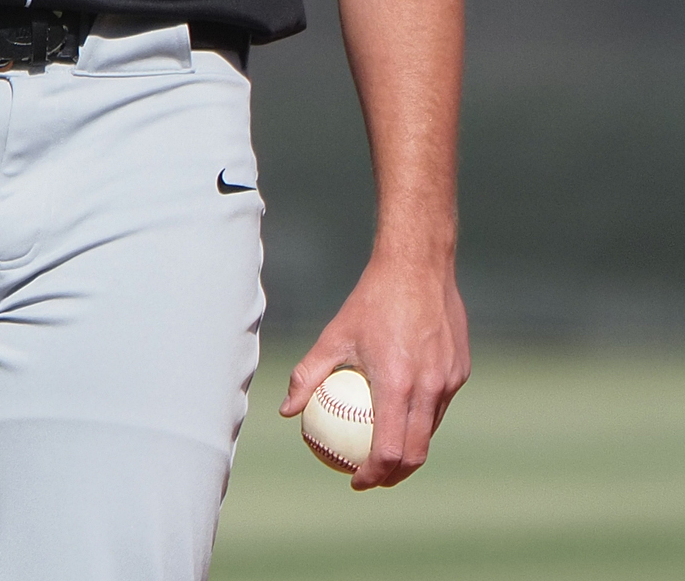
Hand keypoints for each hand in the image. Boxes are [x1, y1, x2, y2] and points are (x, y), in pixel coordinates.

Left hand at [281, 253, 469, 488]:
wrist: (419, 267)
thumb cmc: (370, 301)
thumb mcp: (333, 336)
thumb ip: (309, 375)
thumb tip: (287, 412)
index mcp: (398, 385)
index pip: (389, 450)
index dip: (374, 475)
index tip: (355, 480)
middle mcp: (429, 389)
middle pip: (416, 452)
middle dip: (394, 475)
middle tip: (371, 477)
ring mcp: (449, 381)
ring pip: (430, 430)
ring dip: (409, 449)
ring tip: (384, 452)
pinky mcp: (460, 371)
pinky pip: (439, 405)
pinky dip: (421, 419)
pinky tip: (400, 413)